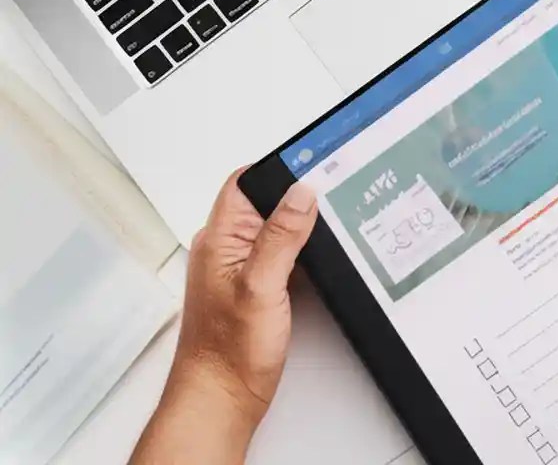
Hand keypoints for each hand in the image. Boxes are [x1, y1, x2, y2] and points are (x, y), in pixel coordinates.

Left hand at [130, 172, 316, 464]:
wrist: (222, 398)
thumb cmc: (228, 353)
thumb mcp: (260, 286)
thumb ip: (281, 237)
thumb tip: (302, 193)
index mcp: (219, 239)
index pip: (245, 182)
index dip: (279, 168)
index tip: (314, 163)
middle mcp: (227, 250)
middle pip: (264, 202)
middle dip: (298, 193)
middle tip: (334, 190)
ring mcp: (241, 269)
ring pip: (275, 229)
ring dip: (302, 224)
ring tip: (333, 221)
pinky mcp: (257, 289)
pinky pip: (282, 254)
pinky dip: (303, 250)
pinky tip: (321, 257)